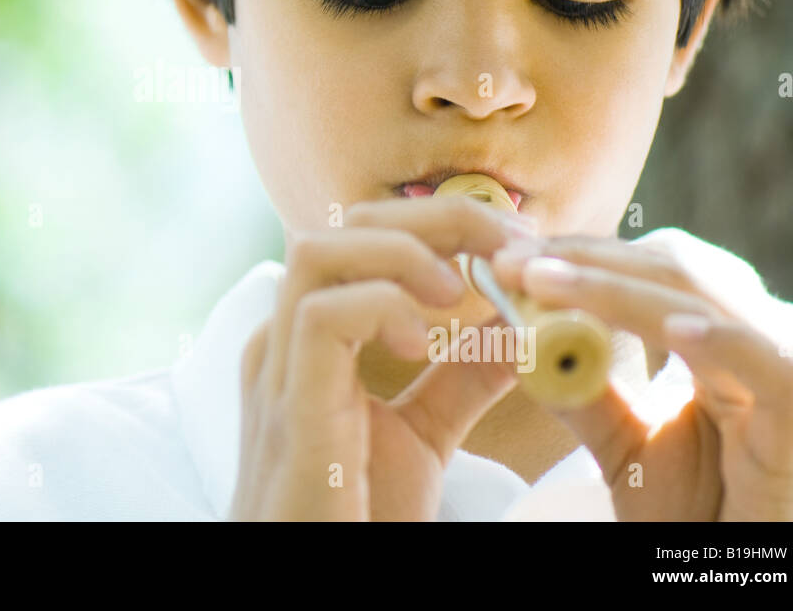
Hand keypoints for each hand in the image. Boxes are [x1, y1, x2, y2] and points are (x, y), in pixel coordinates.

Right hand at [228, 197, 533, 520]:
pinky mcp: (292, 409)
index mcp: (308, 340)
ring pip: (318, 251)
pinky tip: (424, 341)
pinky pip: (320, 315)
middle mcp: (283, 341)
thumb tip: (514, 332)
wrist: (314, 580)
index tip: (513, 243)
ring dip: (403, 250)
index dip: (442, 224)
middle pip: (341, 225)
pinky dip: (382, 305)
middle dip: (434, 219)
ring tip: (458, 289)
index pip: (362, 236)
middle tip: (506, 248)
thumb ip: (457, 382)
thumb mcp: (420, 438)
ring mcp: (278, 371)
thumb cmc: (354, 520)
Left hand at [491, 236, 792, 520]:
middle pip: (673, 270)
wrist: (733, 582)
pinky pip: (765, 364)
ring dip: (615, 286)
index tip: (511, 258)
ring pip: (701, 302)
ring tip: (546, 280)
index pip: (652, 270)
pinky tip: (667, 327)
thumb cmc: (695, 520)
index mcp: (717, 342)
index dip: (583, 256)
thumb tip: (527, 342)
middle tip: (513, 260)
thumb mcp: (624, 449)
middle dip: (586, 258)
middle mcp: (752, 346)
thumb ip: (585, 394)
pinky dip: (717, 337)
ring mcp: (778, 379)